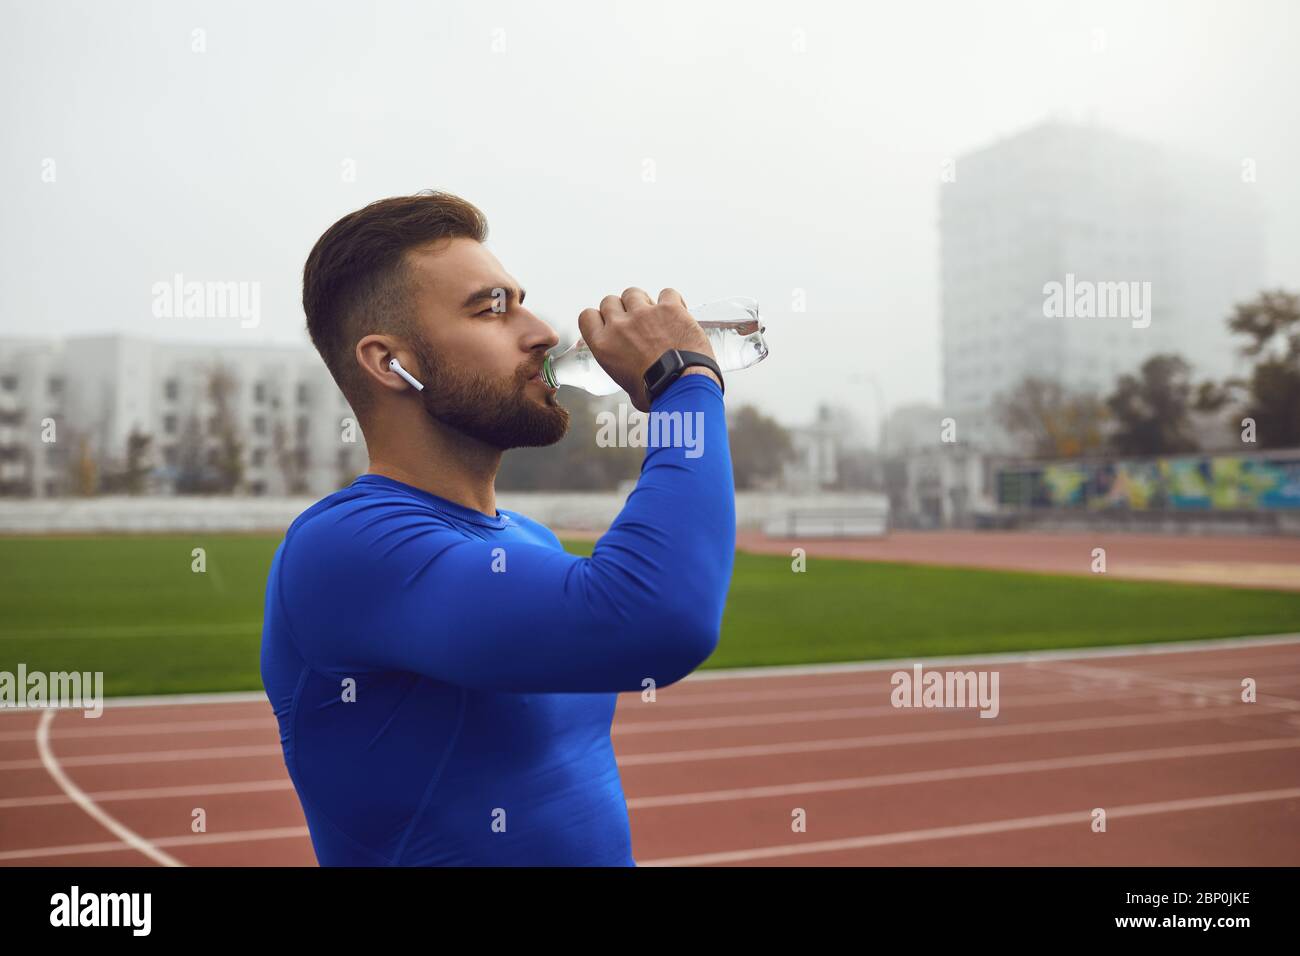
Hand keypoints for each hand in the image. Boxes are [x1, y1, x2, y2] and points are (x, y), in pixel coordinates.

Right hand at [577, 288, 715, 412]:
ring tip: (653, 316)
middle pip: (609, 301)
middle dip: (620, 309)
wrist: (681, 385)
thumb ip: (624, 372)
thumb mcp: (627, 387)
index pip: (587, 317)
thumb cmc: (657, 392)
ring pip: (633, 293)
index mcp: (604, 345)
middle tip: (633, 322)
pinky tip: (676, 313)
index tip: (606, 323)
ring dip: (641, 301)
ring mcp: (644, 313)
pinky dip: (671, 301)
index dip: (598, 318)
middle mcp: (620, 326)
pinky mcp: (669, 308)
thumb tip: (633, 376)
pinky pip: (667, 293)